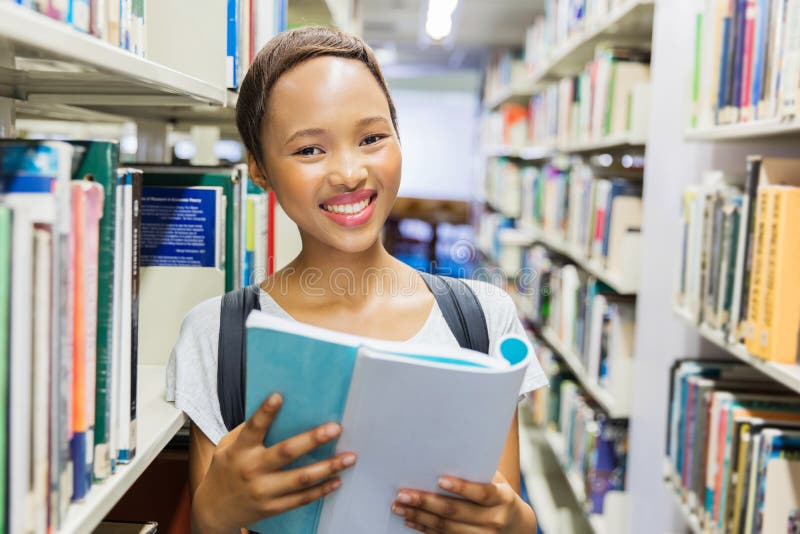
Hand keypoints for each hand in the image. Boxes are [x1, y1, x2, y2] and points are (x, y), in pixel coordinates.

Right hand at [192, 393, 356, 533]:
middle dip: (313, 439)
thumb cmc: (225, 470)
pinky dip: (321, 490)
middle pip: (285, 452)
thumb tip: (278, 408)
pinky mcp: (272, 507)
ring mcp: (263, 491)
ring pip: (300, 478)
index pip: (253, 428)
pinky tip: (337, 480)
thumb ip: (248, 431)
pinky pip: (301, 499)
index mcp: (239, 450)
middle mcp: (251, 470)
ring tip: (350, 457)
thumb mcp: (228, 446)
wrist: (213, 510)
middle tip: (335, 428)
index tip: (279, 396)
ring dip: (328, 467)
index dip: (265, 413)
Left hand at [391, 471, 534, 532]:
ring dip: (419, 516)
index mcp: (502, 498)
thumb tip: (444, 455)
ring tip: (399, 506)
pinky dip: (424, 528)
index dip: (461, 487)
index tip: (440, 480)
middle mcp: (494, 520)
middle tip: (403, 494)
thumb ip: (476, 471)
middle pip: (456, 511)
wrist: (515, 526)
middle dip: (426, 502)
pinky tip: (410, 519)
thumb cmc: (498, 494)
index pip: (482, 493)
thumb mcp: (496, 481)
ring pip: (446, 527)